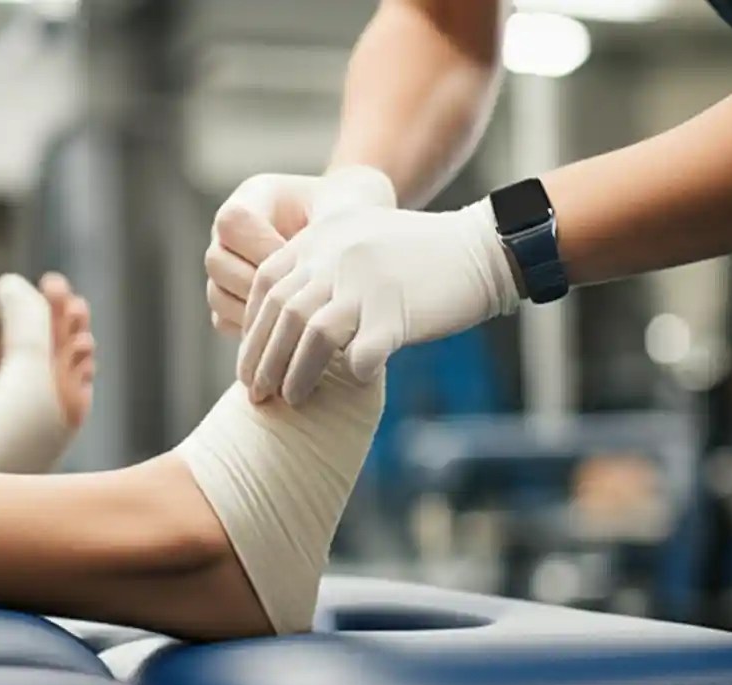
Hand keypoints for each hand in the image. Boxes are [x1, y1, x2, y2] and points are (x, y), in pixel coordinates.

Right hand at [205, 166, 396, 334]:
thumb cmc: (349, 212)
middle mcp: (229, 233)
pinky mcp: (230, 299)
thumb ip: (333, 216)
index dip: (263, 246)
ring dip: (255, 309)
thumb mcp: (345, 203)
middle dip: (260, 284)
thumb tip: (321, 255)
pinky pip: (225, 320)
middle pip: (217, 261)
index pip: (232, 222)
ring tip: (296, 315)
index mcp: (253, 198)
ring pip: (217, 294)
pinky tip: (288, 329)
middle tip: (300, 297)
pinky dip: (252, 329)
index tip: (299, 259)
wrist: (351, 231)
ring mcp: (226, 267)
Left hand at [238, 199, 519, 404]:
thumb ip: (318, 266)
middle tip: (256, 394)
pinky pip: (359, 354)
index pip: (266, 285)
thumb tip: (279, 318)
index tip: (250, 361)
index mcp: (320, 237)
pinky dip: (351, 375)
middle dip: (262, 359)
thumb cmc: (418, 253)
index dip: (252, 328)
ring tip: (290, 400)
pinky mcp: (395, 310)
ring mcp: (365, 282)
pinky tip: (352, 384)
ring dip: (294, 374)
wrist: (481, 247)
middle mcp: (335, 255)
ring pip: (310, 336)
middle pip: (282, 314)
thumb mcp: (357, 239)